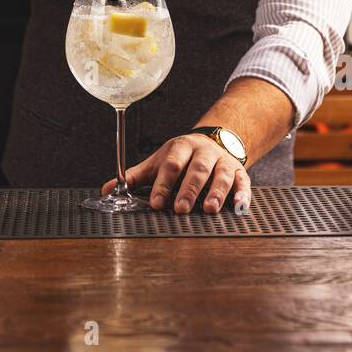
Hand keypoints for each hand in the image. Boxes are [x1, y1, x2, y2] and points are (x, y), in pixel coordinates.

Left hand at [103, 134, 251, 214]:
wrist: (214, 142)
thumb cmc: (181, 158)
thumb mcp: (158, 163)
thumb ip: (134, 177)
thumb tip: (107, 189)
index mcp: (181, 147)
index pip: (171, 164)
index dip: (163, 183)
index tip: (157, 202)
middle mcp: (204, 152)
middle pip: (197, 169)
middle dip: (188, 189)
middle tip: (181, 208)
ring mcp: (224, 162)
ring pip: (221, 175)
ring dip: (216, 192)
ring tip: (209, 209)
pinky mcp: (240, 173)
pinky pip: (243, 183)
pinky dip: (242, 195)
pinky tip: (239, 207)